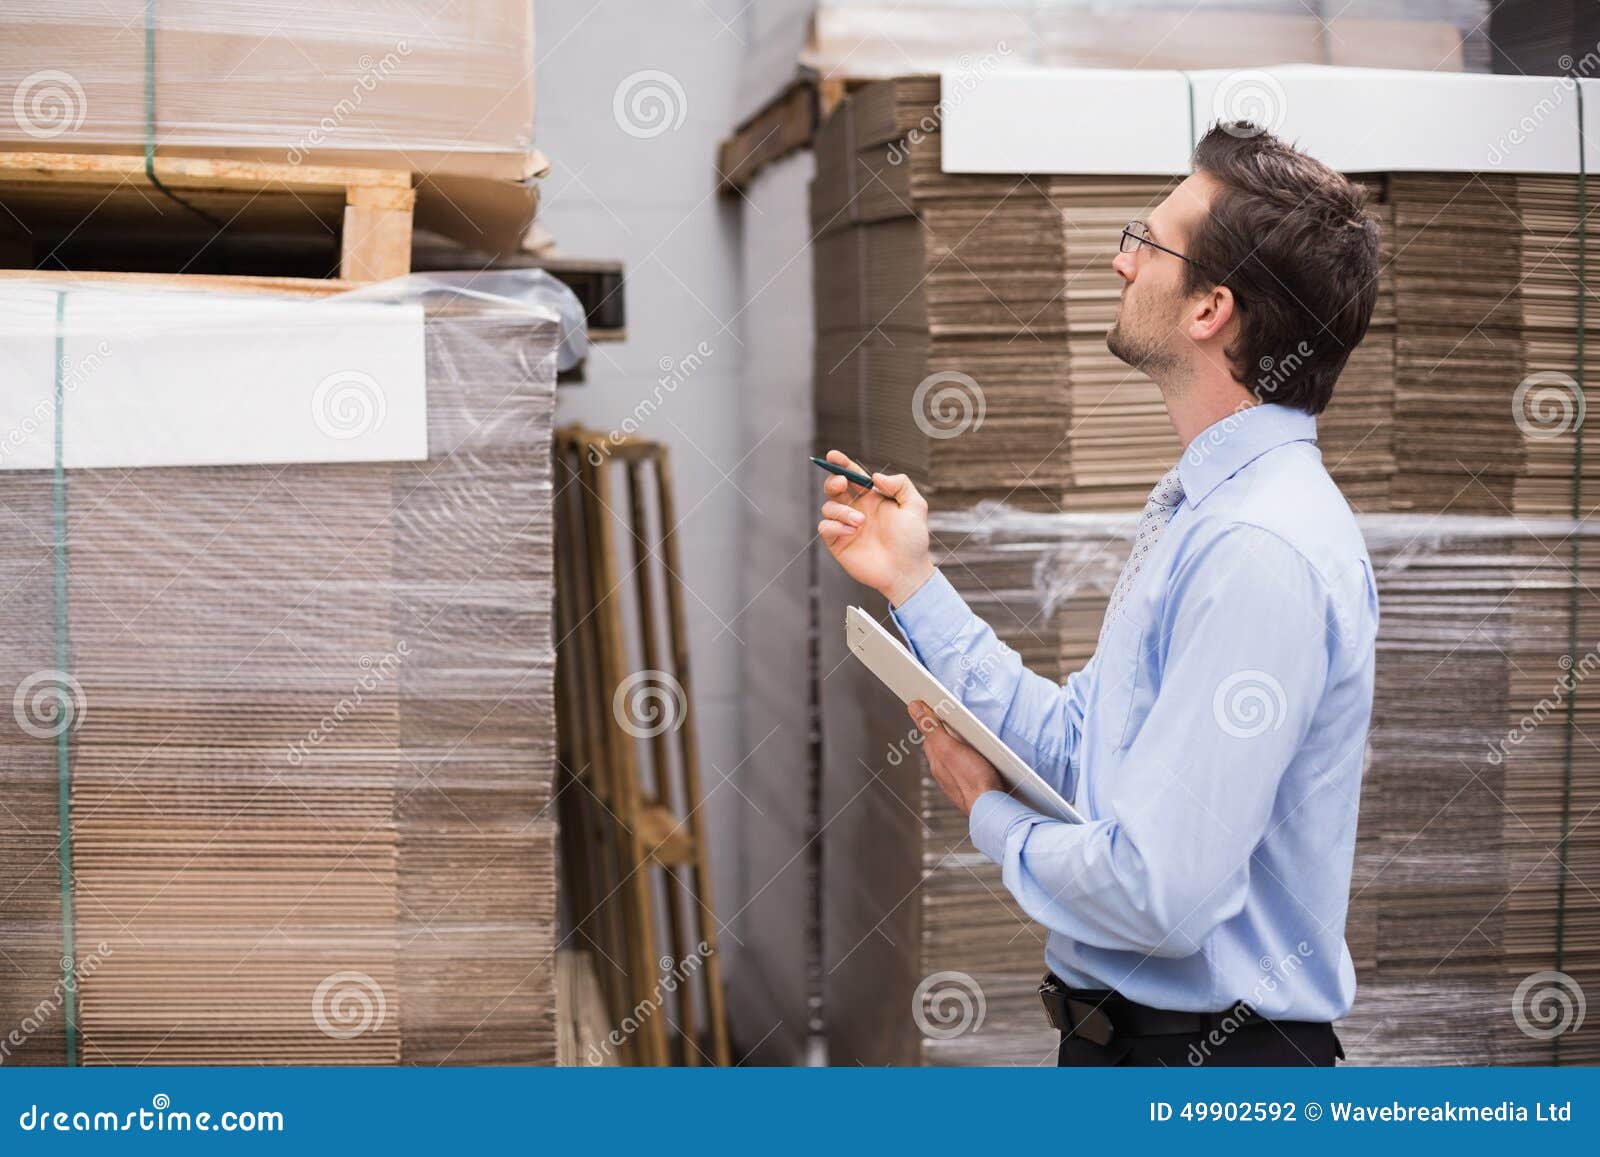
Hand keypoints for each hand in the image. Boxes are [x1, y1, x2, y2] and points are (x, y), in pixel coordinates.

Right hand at [816, 449, 934, 605]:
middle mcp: (856, 509)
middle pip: (834, 487)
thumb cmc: (912, 540)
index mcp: (872, 498)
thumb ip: (900, 484)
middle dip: (833, 480)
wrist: (906, 571)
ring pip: (828, 507)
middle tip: (841, 483)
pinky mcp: (838, 543)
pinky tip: (851, 532)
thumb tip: (875, 477)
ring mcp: (845, 526)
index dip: (842, 464)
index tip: (833, 455)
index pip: (853, 476)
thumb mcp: (915, 506)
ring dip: (841, 510)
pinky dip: (834, 526)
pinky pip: (825, 527)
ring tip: (860, 522)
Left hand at [909, 700, 1004, 815]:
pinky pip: (969, 770)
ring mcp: (958, 782)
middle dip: (946, 733)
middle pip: (942, 748)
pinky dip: (972, 761)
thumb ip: (932, 728)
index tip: (931, 706)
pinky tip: (982, 760)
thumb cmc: (973, 780)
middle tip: (952, 718)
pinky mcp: (974, 789)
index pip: (930, 737)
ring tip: (972, 737)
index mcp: (937, 761)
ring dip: (961, 748)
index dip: (931, 721)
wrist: (992, 809)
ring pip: (956, 760)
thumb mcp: (950, 747)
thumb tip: (914, 707)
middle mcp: (944, 773)